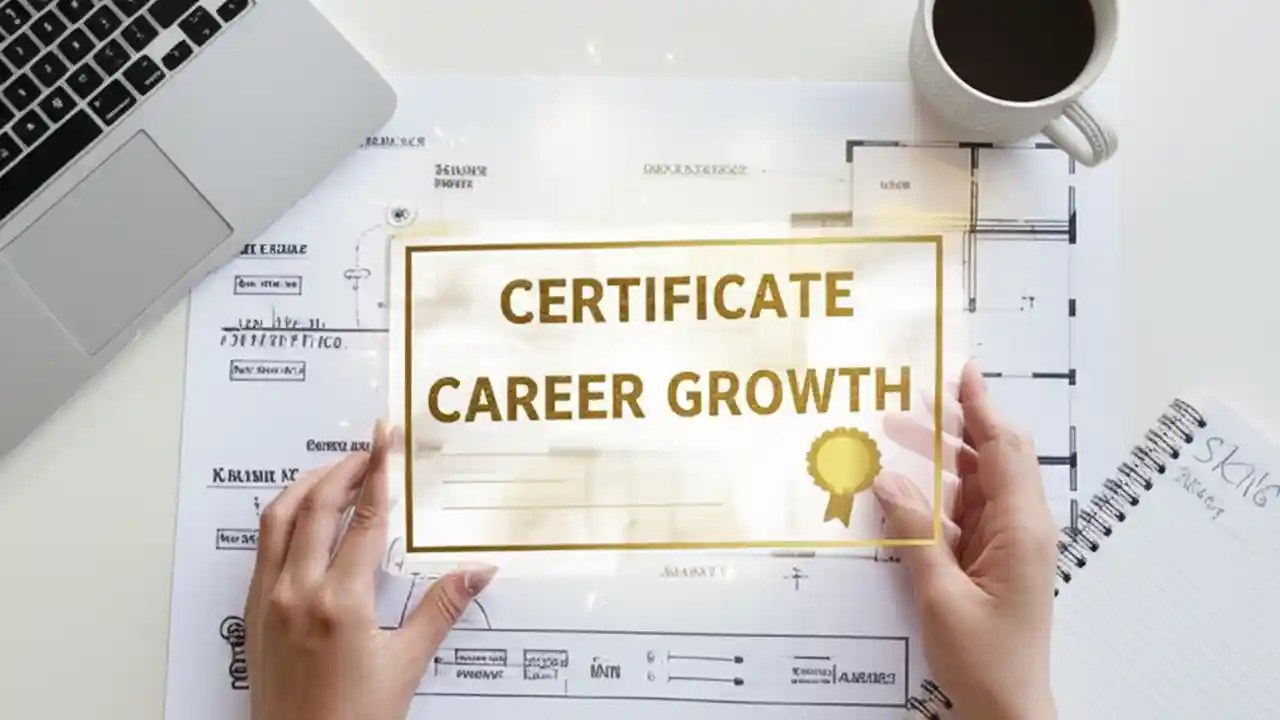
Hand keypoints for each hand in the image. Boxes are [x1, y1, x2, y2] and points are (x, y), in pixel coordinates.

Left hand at [245, 421, 496, 719]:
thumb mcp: (407, 665)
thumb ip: (441, 609)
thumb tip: (478, 572)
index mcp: (340, 602)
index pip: (363, 519)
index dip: (377, 472)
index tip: (384, 440)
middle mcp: (297, 592)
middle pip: (317, 507)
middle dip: (343, 469)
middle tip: (367, 451)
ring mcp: (269, 601)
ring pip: (279, 519)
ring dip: (307, 487)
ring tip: (333, 473)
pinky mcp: (254, 614)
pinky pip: (263, 548)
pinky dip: (284, 518)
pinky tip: (301, 519)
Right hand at [875, 362, 1057, 719]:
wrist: (1007, 711)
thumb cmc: (986, 661)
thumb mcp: (939, 594)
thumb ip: (914, 532)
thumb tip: (888, 479)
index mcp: (1022, 530)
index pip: (1004, 448)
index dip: (982, 406)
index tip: (962, 371)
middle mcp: (1023, 529)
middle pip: (992, 459)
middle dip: (953, 426)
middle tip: (906, 404)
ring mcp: (1011, 545)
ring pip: (976, 485)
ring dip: (941, 463)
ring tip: (895, 439)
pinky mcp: (995, 562)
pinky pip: (967, 514)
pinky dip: (938, 499)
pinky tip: (904, 495)